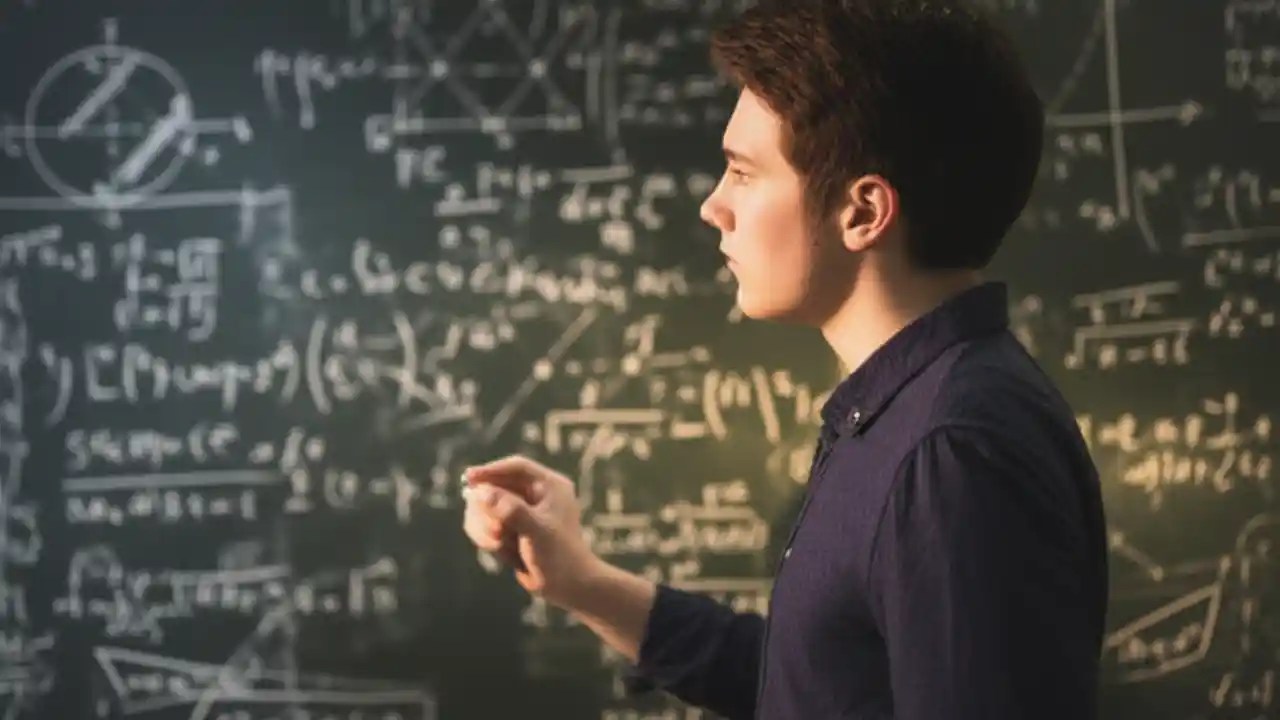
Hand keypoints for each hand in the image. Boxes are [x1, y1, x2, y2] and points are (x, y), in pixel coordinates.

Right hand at [460, 454, 601, 609]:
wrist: (569, 588)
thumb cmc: (559, 557)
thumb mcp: (536, 530)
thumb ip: (510, 509)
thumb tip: (482, 492)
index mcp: (549, 486)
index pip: (515, 467)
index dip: (490, 470)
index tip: (469, 478)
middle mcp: (535, 495)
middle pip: (494, 488)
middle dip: (488, 511)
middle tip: (498, 533)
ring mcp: (521, 512)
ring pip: (484, 508)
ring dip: (485, 526)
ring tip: (500, 545)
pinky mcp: (510, 529)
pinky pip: (483, 525)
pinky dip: (485, 537)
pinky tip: (500, 551)